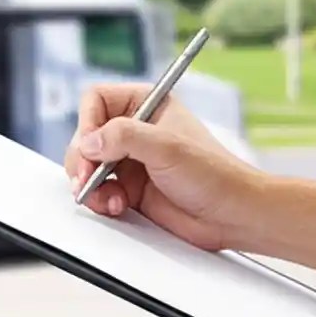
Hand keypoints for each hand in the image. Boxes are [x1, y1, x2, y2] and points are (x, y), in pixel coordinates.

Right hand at [63, 83, 264, 250]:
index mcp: (146, 105)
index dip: (88, 122)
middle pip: (85, 136)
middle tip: (88, 178)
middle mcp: (135, 131)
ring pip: (86, 165)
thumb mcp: (166, 148)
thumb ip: (123, 137)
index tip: (92, 146)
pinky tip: (117, 205)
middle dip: (83, 160)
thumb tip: (89, 142)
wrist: (232, 215)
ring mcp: (130, 161)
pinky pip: (97, 190)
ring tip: (106, 198)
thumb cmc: (214, 175)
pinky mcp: (129, 188)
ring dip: (89, 184)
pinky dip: (99, 199)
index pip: (96, 100)